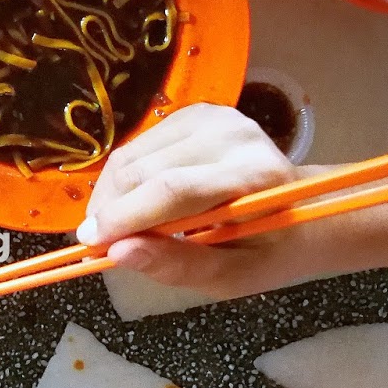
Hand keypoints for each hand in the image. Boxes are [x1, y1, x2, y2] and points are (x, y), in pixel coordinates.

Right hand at [75, 104, 312, 298]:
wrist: (299, 206)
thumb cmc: (267, 249)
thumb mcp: (233, 275)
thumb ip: (177, 265)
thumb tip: (117, 252)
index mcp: (253, 175)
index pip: (172, 189)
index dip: (123, 217)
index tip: (88, 245)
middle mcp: (232, 134)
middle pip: (143, 170)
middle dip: (110, 210)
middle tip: (99, 244)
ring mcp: (211, 117)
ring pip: (129, 157)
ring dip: (110, 197)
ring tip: (116, 226)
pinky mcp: (192, 113)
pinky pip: (133, 148)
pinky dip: (120, 181)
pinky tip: (133, 203)